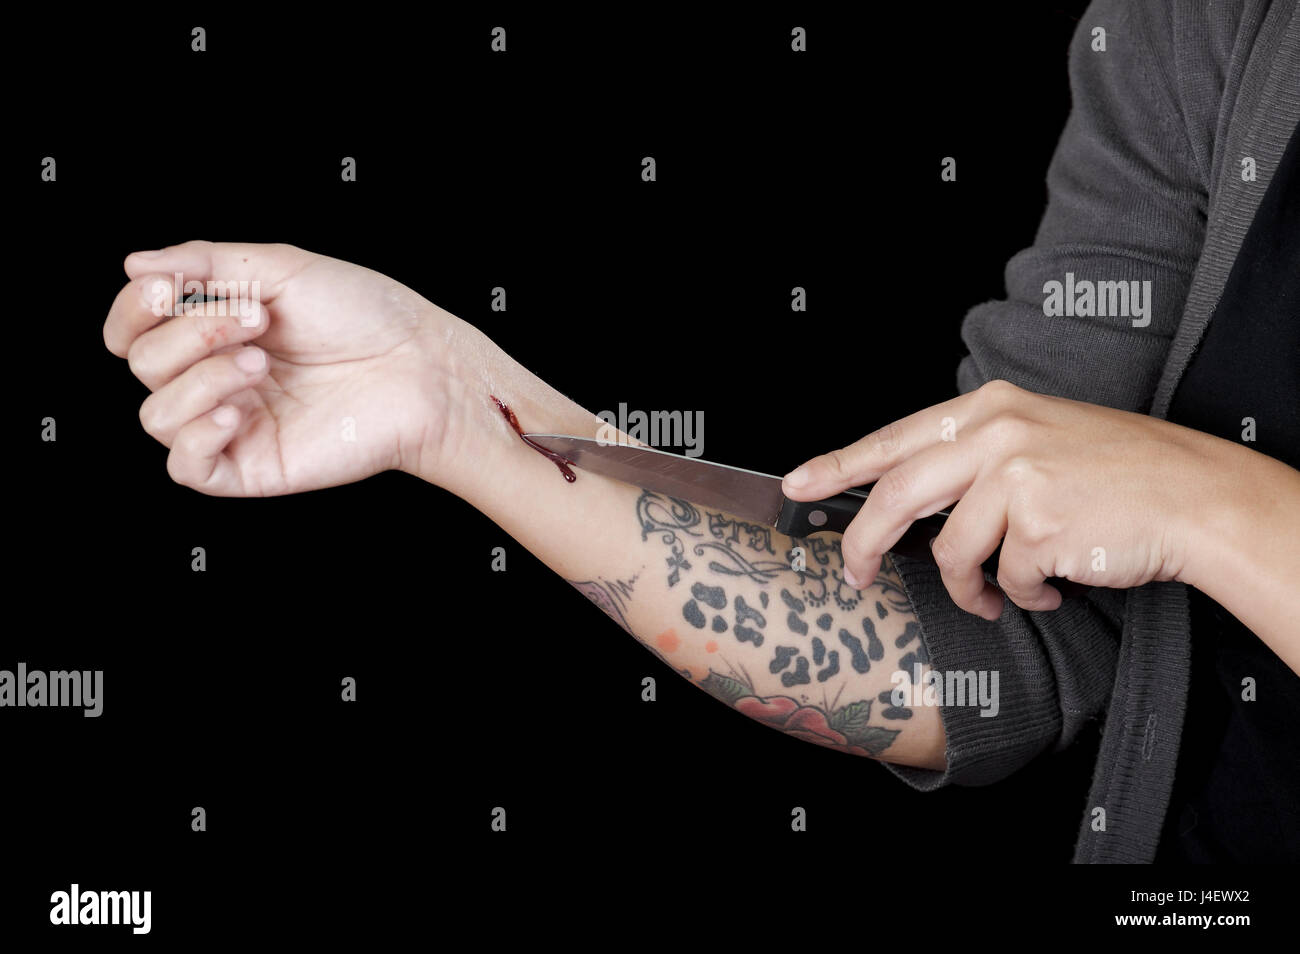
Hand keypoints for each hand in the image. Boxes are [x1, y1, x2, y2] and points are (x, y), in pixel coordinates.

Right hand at [103, 241, 480, 496]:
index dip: (134, 310)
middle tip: (257, 320)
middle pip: (145, 364)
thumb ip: (206, 264)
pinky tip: (233, 412)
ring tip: (260, 362)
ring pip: (156, 414)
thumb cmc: (367, 315)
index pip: (134, 329)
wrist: (423, 367)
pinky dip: (195, 436)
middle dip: (190, 333)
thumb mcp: (282, 269)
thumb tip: (133, 266)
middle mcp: (218, 378)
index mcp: (218, 331)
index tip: (170, 289)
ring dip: (198, 378)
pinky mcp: (252, 466)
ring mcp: (234, 425)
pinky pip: (186, 467)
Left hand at [781, 380, 1239, 618]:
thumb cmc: (1118, 472)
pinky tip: (1052, 584)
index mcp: (991, 408)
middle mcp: (997, 434)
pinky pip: (1002, 580)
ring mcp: (1016, 477)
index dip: (840, 463)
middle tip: (853, 576)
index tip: (798, 483)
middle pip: (898, 494)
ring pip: (950, 551)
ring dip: (968, 587)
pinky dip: (1020, 596)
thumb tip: (909, 496)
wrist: (1194, 495)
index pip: (895, 438)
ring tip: (995, 593)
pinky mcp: (1038, 525)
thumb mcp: (1038, 438)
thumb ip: (972, 457)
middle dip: (864, 543)